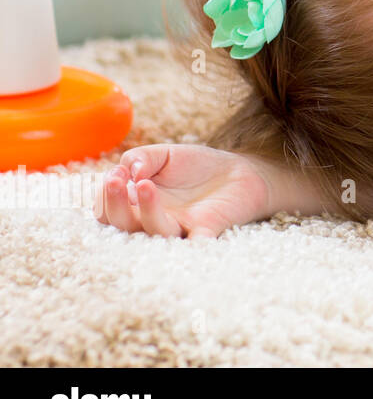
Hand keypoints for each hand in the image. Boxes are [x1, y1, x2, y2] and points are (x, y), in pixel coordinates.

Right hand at [94, 144, 275, 238]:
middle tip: (117, 181)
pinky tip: (195, 240)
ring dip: (147, 210)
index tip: (116, 175)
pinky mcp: (207, 228)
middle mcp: (154, 219)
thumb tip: (131, 172)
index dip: (105, 195)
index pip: (108, 208)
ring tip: (146, 185)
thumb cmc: (197, 165)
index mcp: (138, 203)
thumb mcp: (165, 153)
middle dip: (113, 204)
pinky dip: (196, 245)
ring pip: (156, 230)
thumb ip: (140, 157)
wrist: (241, 171)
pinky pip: (199, 243)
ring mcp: (180, 226)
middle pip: (123, 224)